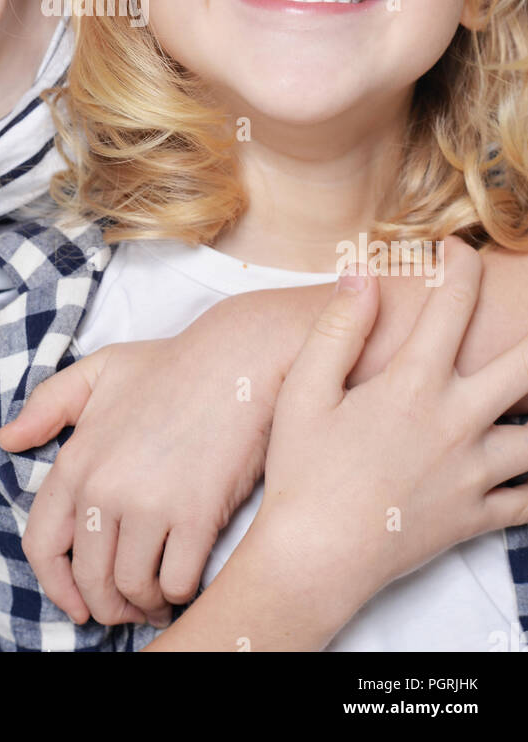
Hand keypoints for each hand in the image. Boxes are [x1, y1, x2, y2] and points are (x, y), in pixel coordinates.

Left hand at [0, 300, 294, 627]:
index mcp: (76, 459)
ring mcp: (148, 503)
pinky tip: (188, 581)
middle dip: (108, 605)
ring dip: (147, 603)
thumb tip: (6, 440)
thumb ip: (48, 404)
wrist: (240, 357)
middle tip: (130, 607)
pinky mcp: (196, 515)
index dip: (56, 586)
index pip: (42, 545)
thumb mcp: (101, 369)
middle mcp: (103, 487)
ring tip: (161, 596)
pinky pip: (177, 583)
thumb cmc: (173, 364)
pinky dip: (180, 592)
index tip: (78, 602)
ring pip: (133, 588)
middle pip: (89, 579)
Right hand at [254, 241, 527, 623]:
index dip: (461, 266)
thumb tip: (363, 275)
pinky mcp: (475, 516)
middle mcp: (455, 423)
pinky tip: (526, 469)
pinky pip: (526, 501)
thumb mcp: (306, 390)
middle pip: (524, 366)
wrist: (315, 558)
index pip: (453, 305)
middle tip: (526, 312)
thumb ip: (340, 328)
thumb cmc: (303, 471)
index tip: (458, 250)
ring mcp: (472, 472)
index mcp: (413, 385)